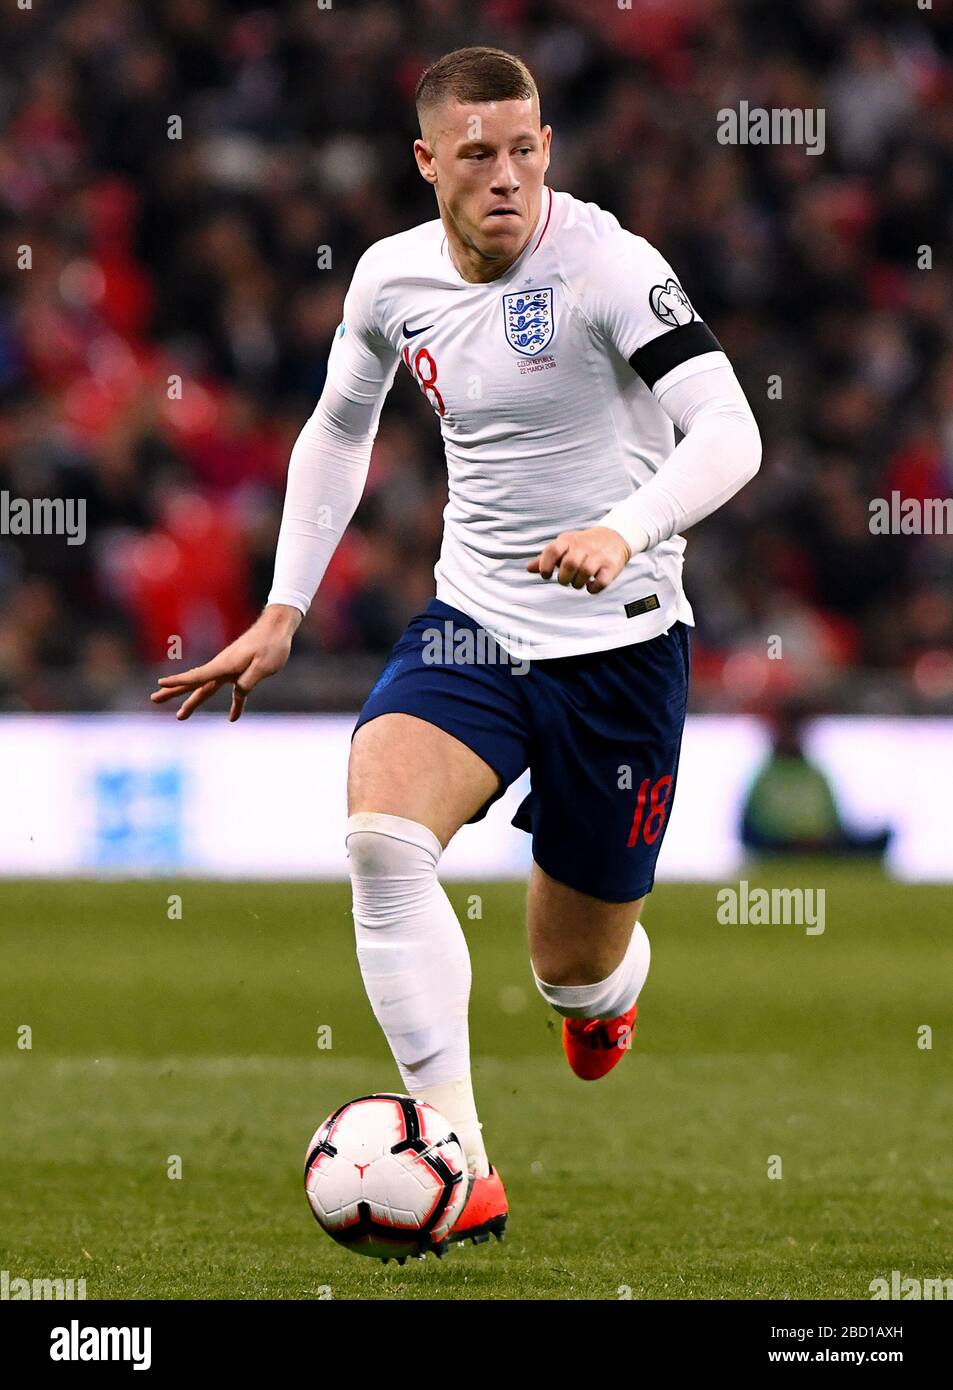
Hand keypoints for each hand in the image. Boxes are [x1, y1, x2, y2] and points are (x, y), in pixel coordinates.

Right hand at [150, 605, 301, 721]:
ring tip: (179, 715)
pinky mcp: (241, 671)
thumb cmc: (272, 645)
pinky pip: (234, 691)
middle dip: (173, 691)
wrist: (278, 627)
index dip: (178, 681)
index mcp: (225, 665)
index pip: (197, 676)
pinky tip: (233, 717)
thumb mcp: (263, 666)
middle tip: (154, 699)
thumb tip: (238, 693)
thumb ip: (248, 681)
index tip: (160, 684)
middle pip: (194, 683)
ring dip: (193, 701)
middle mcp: (223, 667)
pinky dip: (235, 704)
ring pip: (207, 688)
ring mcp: (231, 669)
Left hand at [527, 526, 631, 593]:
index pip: (552, 551)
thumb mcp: (564, 546)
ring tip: (577, 582)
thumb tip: (528, 568)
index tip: (546, 575)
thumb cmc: (582, 545)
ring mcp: (599, 556)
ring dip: (577, 583)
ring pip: (585, 572)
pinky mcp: (611, 566)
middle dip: (563, 578)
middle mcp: (583, 546)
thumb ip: (546, 558)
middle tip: (565, 580)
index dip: (545, 565)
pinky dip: (593, 588)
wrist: (614, 537)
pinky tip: (590, 586)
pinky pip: (601, 581)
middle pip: (569, 564)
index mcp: (568, 540)